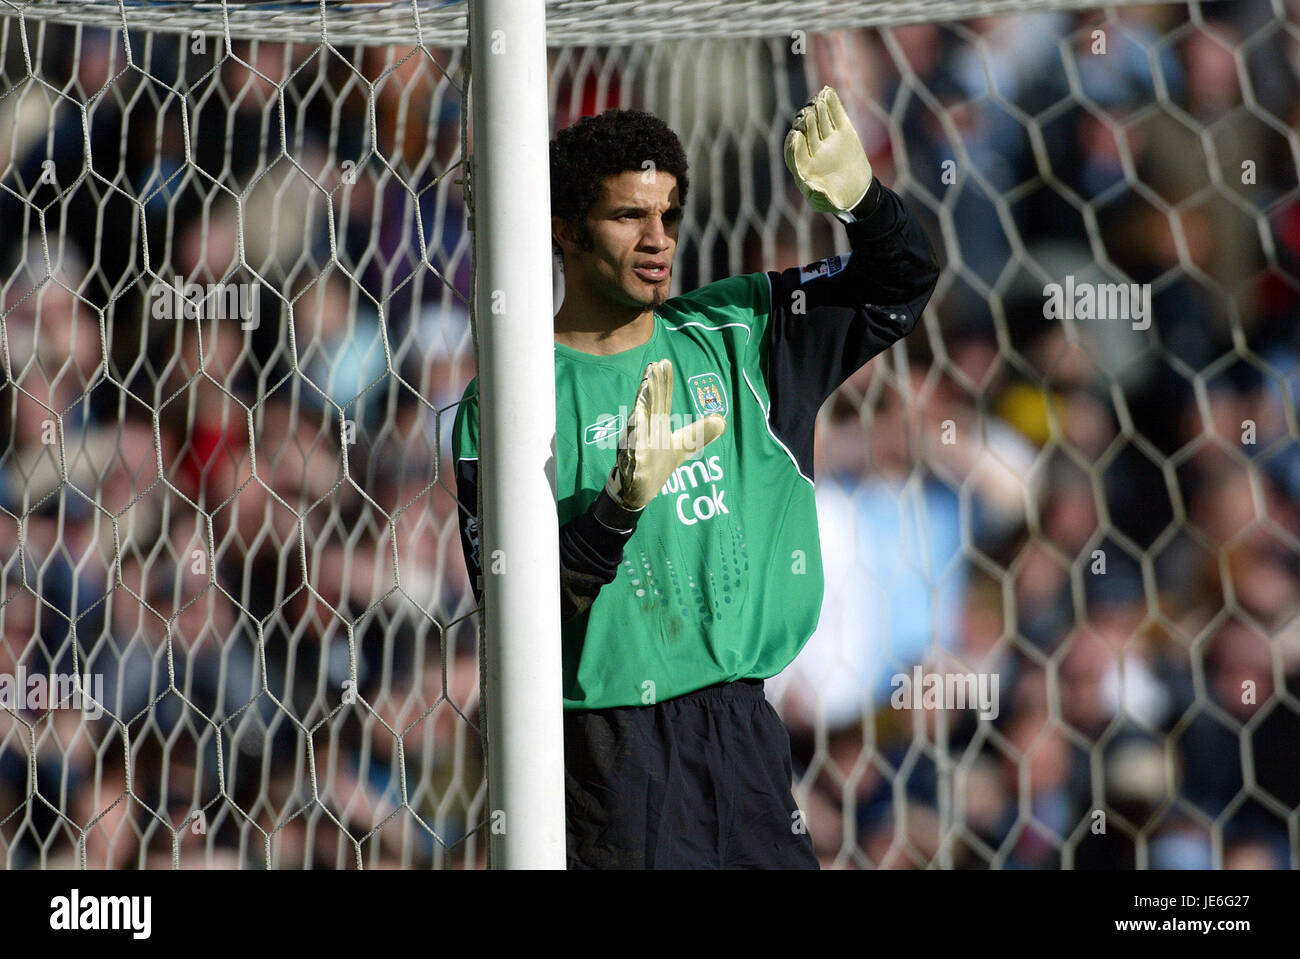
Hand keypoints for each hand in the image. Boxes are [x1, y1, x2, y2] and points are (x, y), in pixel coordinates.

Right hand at [605, 359, 725, 510]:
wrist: (635, 491)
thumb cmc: (655, 466)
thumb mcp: (682, 448)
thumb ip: (698, 433)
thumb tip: (722, 419)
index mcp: (656, 425)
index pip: (661, 400)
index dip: (664, 382)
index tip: (665, 362)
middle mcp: (645, 431)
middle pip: (650, 406)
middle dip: (652, 386)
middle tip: (655, 366)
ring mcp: (638, 446)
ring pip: (639, 423)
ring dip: (642, 404)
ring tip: (645, 386)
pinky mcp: (634, 464)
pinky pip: (633, 448)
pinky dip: (634, 435)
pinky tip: (636, 419)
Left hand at [783, 85, 872, 216]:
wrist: (855, 192)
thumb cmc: (834, 199)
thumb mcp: (825, 202)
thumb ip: (817, 195)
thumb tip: (808, 184)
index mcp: (802, 166)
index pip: (793, 152)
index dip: (793, 144)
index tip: (796, 136)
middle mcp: (812, 149)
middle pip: (805, 132)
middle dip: (805, 123)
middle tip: (808, 114)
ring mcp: (827, 139)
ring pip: (819, 120)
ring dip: (818, 109)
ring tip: (819, 100)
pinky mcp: (843, 132)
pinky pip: (836, 115)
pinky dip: (832, 103)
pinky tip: (828, 92)